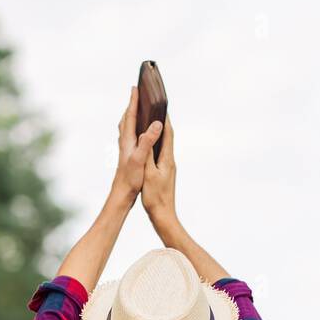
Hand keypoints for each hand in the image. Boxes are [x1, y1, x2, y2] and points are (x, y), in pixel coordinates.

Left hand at [111, 86, 162, 201]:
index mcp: (127, 140)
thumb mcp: (140, 158)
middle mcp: (125, 142)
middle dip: (132, 105)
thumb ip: (147, 141)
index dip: (133, 101)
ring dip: (131, 116)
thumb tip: (156, 123)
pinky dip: (134, 128)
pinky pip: (131, 136)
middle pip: (127, 118)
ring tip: (137, 109)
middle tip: (137, 94)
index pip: (130, 115)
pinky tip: (139, 132)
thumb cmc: (130, 178)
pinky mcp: (128, 155)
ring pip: (127, 127)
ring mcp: (125, 148)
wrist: (121, 194)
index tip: (136, 87)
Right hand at [141, 113, 176, 227]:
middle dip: (162, 121)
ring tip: (151, 121)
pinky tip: (149, 145)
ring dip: (159, 132)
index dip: (165, 118)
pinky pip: (160, 153)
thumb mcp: (149, 174)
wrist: (163, 215)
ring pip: (164, 145)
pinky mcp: (163, 173)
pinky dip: (155, 144)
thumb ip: (149, 154)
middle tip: (155, 108)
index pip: (168, 133)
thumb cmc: (156, 197)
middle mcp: (170, 161)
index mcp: (167, 159)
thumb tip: (150, 135)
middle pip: (167, 136)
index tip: (160, 104)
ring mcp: (167, 167)